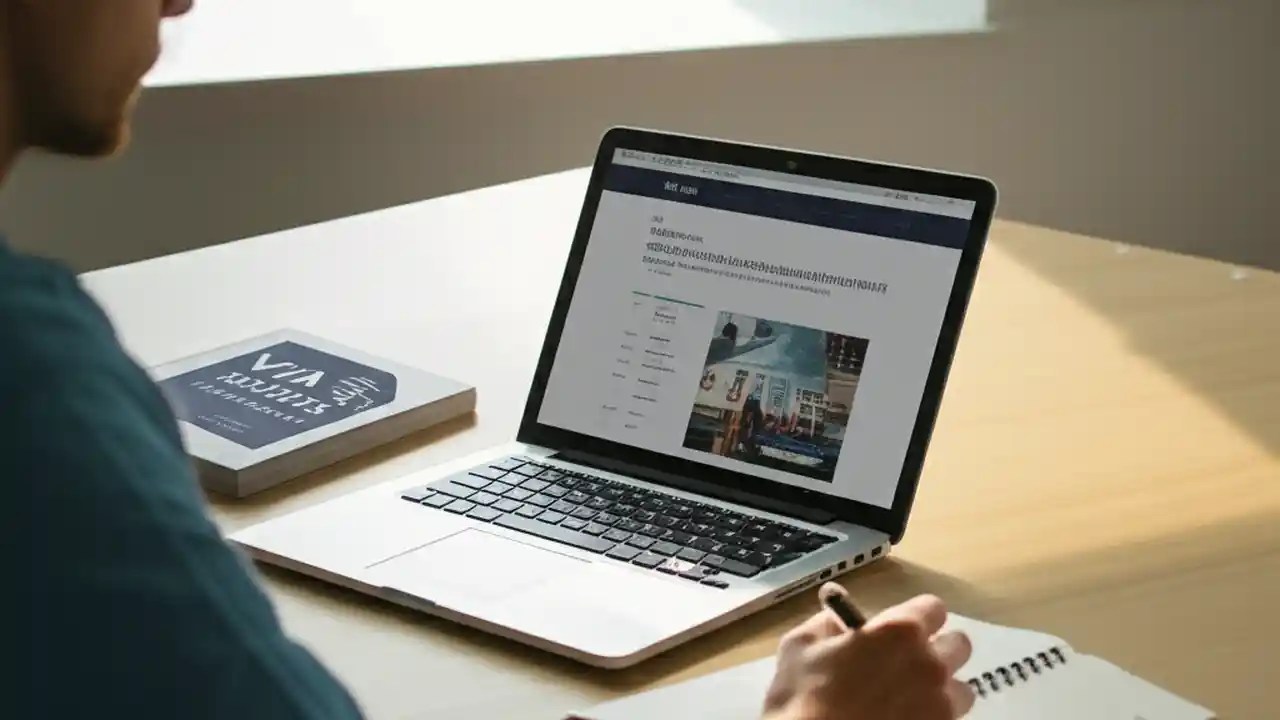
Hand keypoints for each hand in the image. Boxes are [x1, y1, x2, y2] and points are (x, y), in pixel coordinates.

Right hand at [762, 583, 974, 719]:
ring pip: (962, 690)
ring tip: (911, 702)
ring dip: (942, 691)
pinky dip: (932, 719)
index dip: (916, 616)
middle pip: (959, 646)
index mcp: (899, 632)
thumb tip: (837, 616)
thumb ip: (825, 622)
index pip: (933, 608)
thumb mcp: (799, 647)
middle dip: (937, 650)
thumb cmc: (803, 698)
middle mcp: (930, 665)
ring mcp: (940, 706)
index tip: (899, 629)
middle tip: (907, 664)